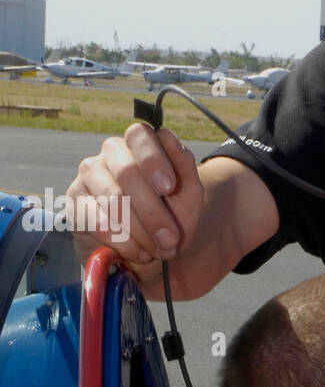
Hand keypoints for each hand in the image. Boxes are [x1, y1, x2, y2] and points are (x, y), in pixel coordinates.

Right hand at [66, 123, 202, 271]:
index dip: (153, 160)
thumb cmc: (171, 215)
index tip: (169, 188)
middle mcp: (110, 154)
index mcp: (139, 145)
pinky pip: (96, 221)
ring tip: (157, 249)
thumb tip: (168, 136)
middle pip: (126, 172)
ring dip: (139, 231)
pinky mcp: (75, 204)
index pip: (139, 134)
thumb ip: (184, 165)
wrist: (151, 248)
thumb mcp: (188, 194)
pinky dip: (122, 242)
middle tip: (170, 239)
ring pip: (112, 200)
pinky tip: (137, 252)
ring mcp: (89, 176)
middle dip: (152, 212)